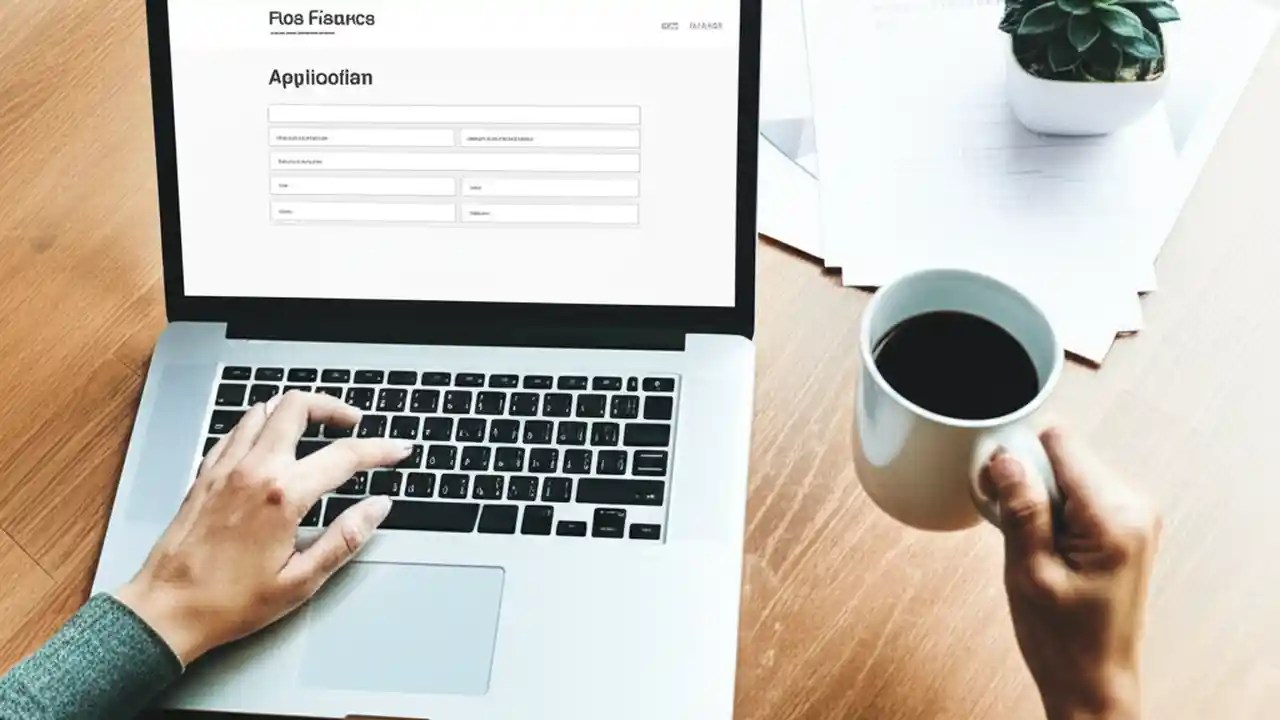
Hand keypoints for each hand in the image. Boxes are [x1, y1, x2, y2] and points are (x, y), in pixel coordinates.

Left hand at [114, 392, 409, 664]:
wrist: (165, 611)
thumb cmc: (228, 602)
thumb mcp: (301, 580)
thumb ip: (345, 538)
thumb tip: (377, 508)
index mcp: (281, 496)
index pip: (345, 455)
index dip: (380, 450)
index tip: (397, 450)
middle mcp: (252, 470)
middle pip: (298, 407)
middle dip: (333, 408)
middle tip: (353, 424)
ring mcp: (225, 468)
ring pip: (265, 410)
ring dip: (296, 411)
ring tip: (317, 426)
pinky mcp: (205, 474)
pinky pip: (237, 430)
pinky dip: (262, 424)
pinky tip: (272, 442)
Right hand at [983, 427, 1160, 719]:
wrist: (1094, 681)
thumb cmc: (1065, 641)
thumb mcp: (1029, 572)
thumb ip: (1021, 508)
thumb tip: (1006, 457)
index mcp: (1115, 516)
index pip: (1059, 442)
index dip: (1019, 459)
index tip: (998, 489)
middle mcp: (1134, 507)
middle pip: (1063, 454)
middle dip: (1026, 480)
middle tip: (1010, 527)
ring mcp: (1133, 515)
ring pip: (1067, 471)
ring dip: (1038, 497)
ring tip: (1029, 542)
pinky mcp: (1124, 524)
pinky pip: (1077, 492)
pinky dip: (1052, 509)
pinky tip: (1043, 542)